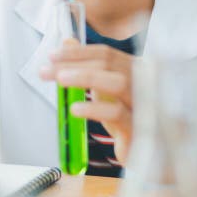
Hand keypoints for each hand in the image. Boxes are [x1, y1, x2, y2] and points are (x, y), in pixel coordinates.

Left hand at [39, 40, 134, 162]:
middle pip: (108, 63)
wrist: (149, 153)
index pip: (105, 53)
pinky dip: (94, 108)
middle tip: (47, 70)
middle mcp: (141, 82)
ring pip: (117, 82)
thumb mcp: (105, 92)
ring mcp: (143, 103)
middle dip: (74, 63)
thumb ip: (89, 66)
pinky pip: (117, 113)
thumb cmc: (126, 120)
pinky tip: (75, 108)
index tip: (52, 56)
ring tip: (61, 80)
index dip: (78, 52)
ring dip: (86, 77)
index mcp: (133, 71)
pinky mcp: (139, 127)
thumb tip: (68, 42)